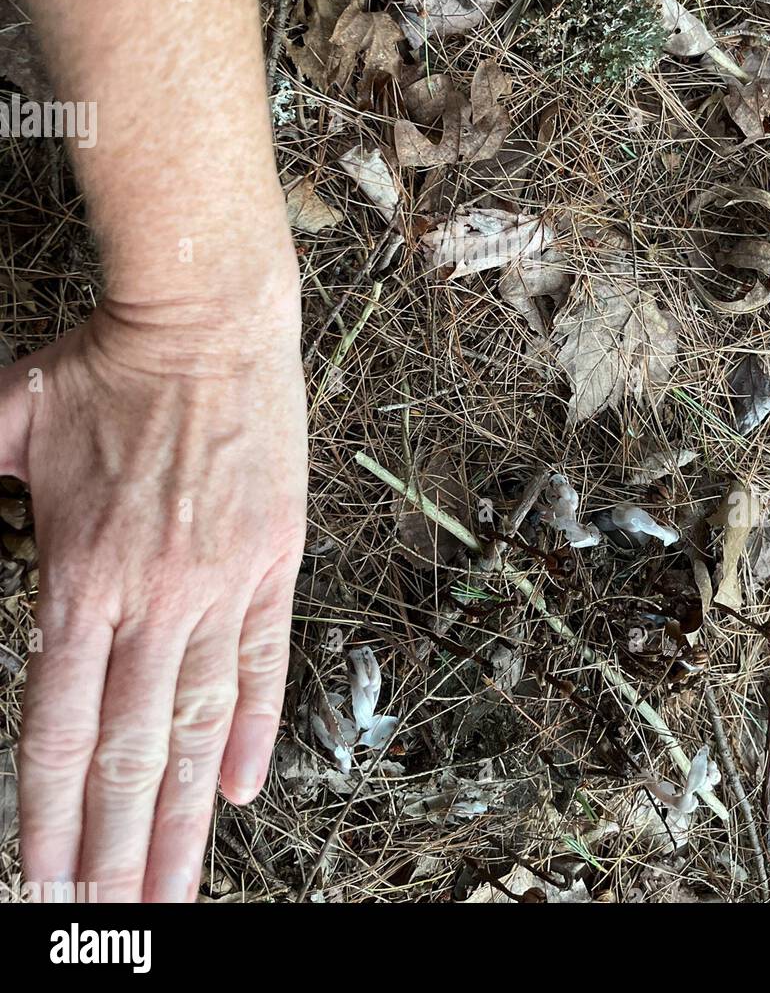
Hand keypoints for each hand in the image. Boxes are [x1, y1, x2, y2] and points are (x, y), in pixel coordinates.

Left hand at [0, 281, 306, 902]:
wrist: (210, 316)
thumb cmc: (109, 365)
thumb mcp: (7, 418)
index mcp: (82, 575)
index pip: (63, 726)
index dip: (54, 815)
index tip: (50, 883)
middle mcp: (155, 596)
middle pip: (136, 750)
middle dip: (122, 850)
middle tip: (118, 923)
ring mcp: (222, 582)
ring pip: (203, 723)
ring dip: (189, 818)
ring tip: (181, 892)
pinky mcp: (274, 559)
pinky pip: (264, 661)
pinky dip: (253, 727)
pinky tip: (242, 787)